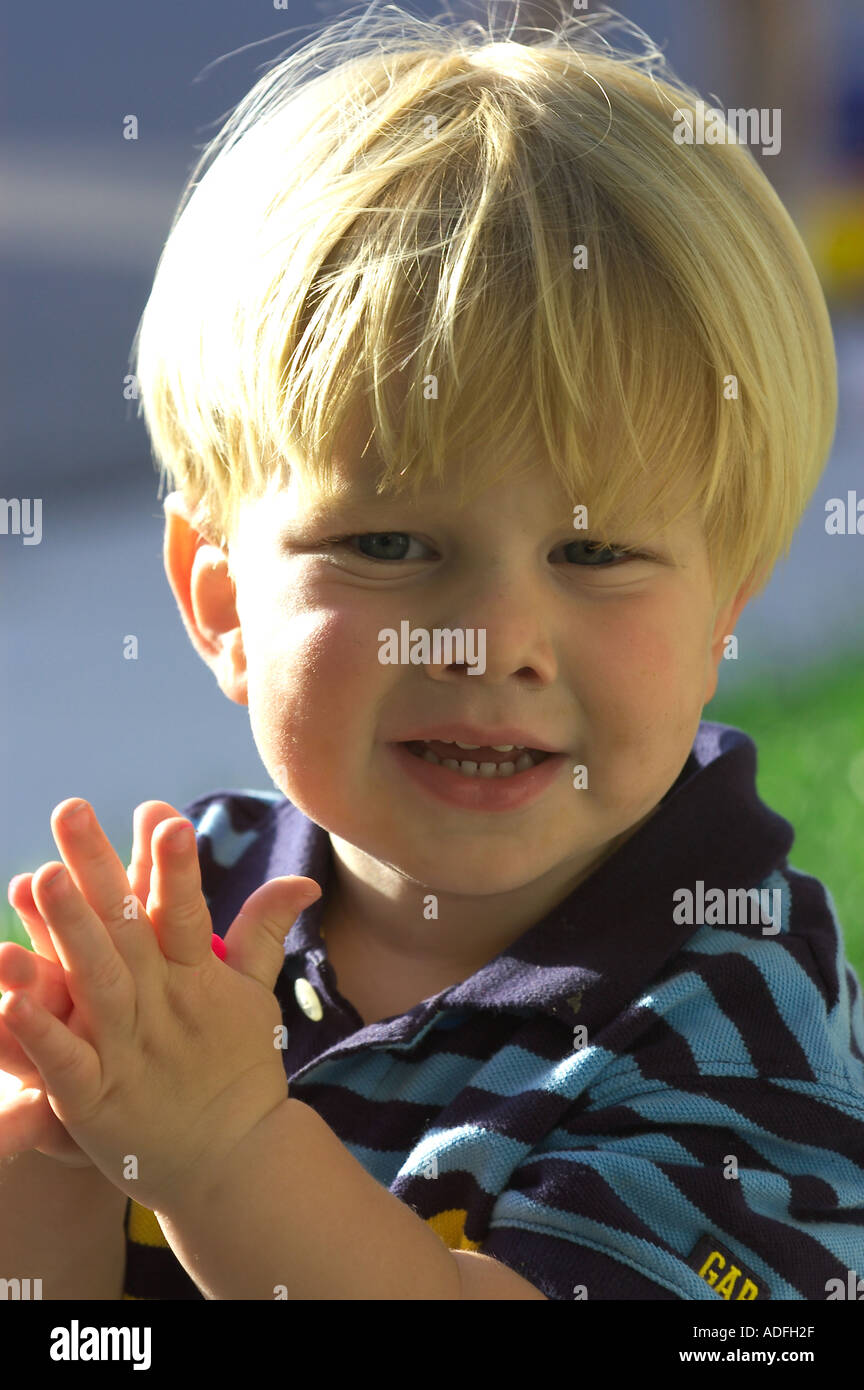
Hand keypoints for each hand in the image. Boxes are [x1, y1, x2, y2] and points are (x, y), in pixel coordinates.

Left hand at [0, 800, 319, 1212]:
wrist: (233, 1164)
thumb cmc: (240, 1069)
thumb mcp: (254, 995)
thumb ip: (263, 930)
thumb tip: (305, 881)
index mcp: (195, 977)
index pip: (184, 911)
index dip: (175, 866)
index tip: (163, 814)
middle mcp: (160, 1006)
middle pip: (126, 931)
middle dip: (98, 869)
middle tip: (70, 811)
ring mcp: (126, 1052)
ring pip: (92, 983)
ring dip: (65, 932)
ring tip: (37, 877)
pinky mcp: (94, 1100)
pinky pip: (61, 1062)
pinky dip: (38, 1032)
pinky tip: (6, 996)